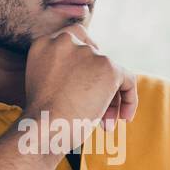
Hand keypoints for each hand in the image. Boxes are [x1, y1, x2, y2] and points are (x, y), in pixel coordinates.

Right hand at [24, 24, 137, 152]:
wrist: (42, 129)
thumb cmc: (40, 119)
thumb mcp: (44, 85)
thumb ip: (63, 72)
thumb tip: (94, 79)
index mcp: (45, 42)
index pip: (75, 42)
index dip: (85, 64)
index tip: (86, 85)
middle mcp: (66, 40)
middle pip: (94, 57)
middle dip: (98, 84)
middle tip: (98, 112)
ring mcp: (87, 52)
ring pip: (110, 72)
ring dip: (109, 98)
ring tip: (106, 125)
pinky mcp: (107, 67)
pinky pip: (128, 79)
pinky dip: (130, 98)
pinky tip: (125, 117)